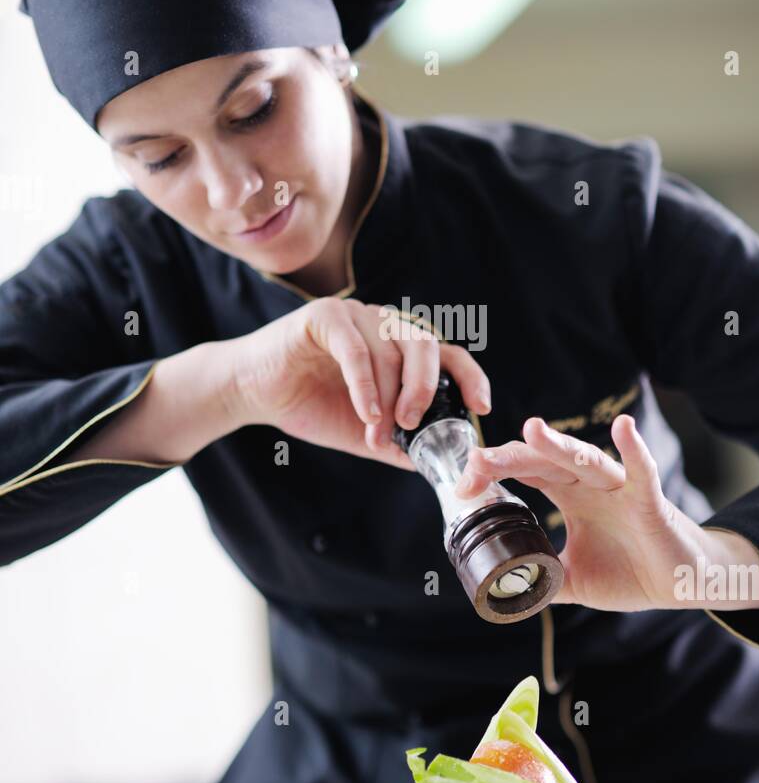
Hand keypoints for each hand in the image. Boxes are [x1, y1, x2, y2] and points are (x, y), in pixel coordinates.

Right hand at [225, 298, 490, 468]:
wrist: (253, 392)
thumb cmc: (310, 405)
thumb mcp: (364, 432)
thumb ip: (399, 445)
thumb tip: (436, 467)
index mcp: (399, 347)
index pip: (448, 354)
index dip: (470, 377)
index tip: (481, 407)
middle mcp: (383, 324)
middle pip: (425, 346)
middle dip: (426, 389)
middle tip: (414, 425)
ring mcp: (356, 316)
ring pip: (391, 349)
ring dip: (389, 397)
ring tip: (377, 433)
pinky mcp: (325, 317)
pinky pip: (356, 349)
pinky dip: (365, 385)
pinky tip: (365, 413)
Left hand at [453, 414, 758, 611]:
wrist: (681, 585)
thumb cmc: (632, 572)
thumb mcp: (574, 581)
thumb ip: (540, 579)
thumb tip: (502, 589)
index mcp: (569, 496)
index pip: (525, 472)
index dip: (493, 474)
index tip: (463, 488)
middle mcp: (590, 485)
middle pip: (544, 461)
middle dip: (510, 458)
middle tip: (476, 459)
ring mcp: (620, 489)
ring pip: (585, 460)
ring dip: (558, 445)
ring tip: (531, 429)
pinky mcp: (650, 501)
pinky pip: (642, 472)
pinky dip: (633, 450)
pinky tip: (623, 428)